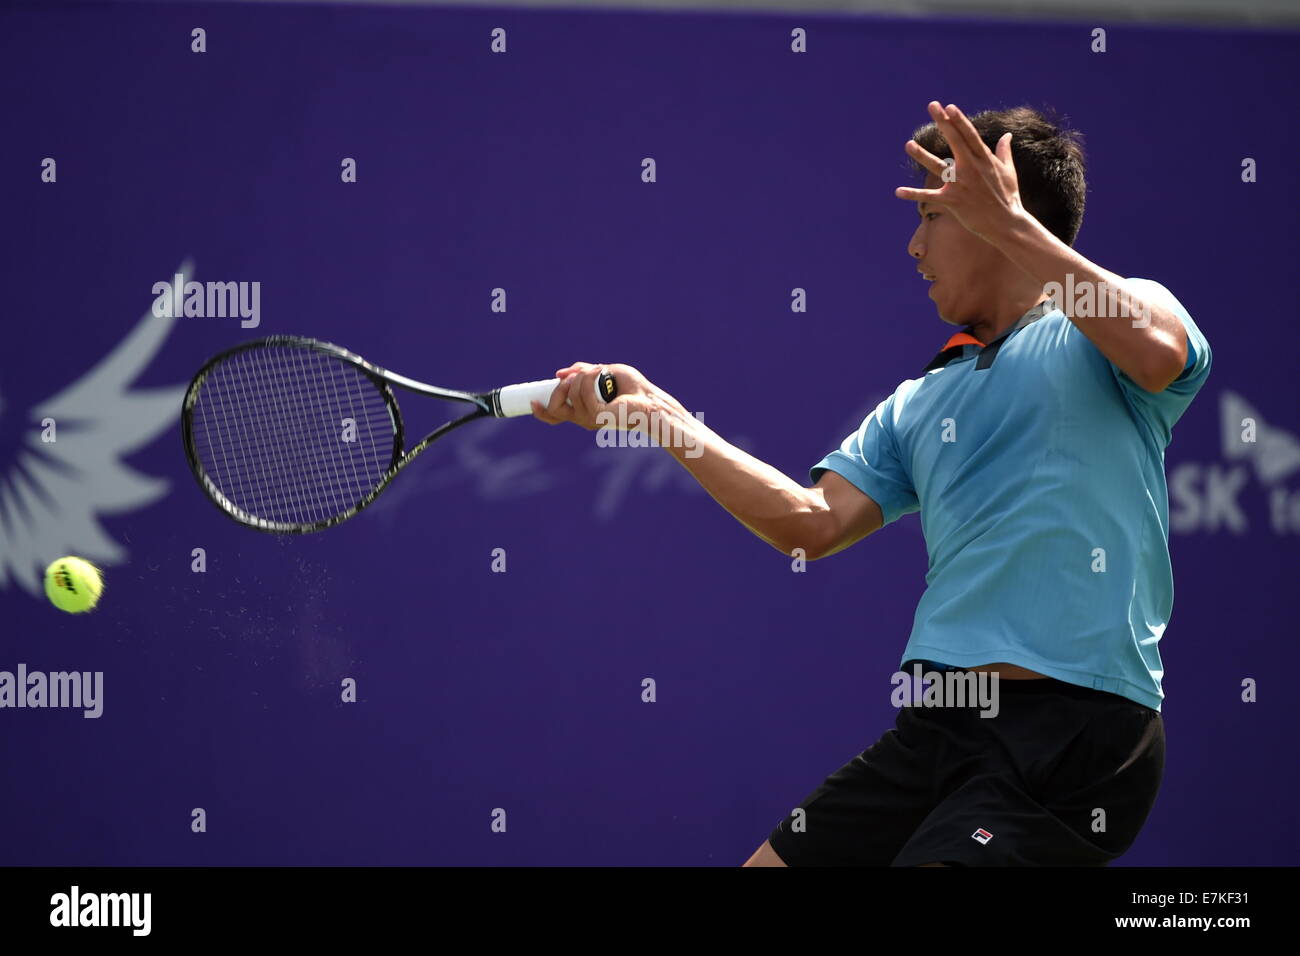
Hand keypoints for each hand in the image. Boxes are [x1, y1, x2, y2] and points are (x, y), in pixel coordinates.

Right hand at [530, 362, 657, 431]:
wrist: (650, 399)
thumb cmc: (632, 388)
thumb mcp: (603, 372)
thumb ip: (582, 372)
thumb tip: (559, 374)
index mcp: (583, 411)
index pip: (555, 417)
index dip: (542, 411)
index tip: (532, 401)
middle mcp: (584, 418)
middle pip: (555, 407)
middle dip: (560, 387)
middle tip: (578, 376)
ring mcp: (590, 419)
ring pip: (569, 393)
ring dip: (583, 376)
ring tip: (602, 372)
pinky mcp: (598, 416)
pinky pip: (583, 391)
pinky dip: (591, 377)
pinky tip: (604, 374)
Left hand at [894, 101, 1025, 242]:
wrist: (1006, 224)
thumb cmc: (1008, 197)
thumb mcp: (1009, 171)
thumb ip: (1004, 151)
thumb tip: (1007, 135)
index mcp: (984, 159)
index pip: (970, 135)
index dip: (959, 120)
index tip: (950, 106)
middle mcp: (971, 168)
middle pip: (954, 140)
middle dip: (943, 122)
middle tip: (932, 105)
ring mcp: (961, 184)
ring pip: (937, 166)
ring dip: (922, 155)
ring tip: (908, 144)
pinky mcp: (952, 201)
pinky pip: (929, 197)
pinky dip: (913, 194)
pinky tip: (898, 191)